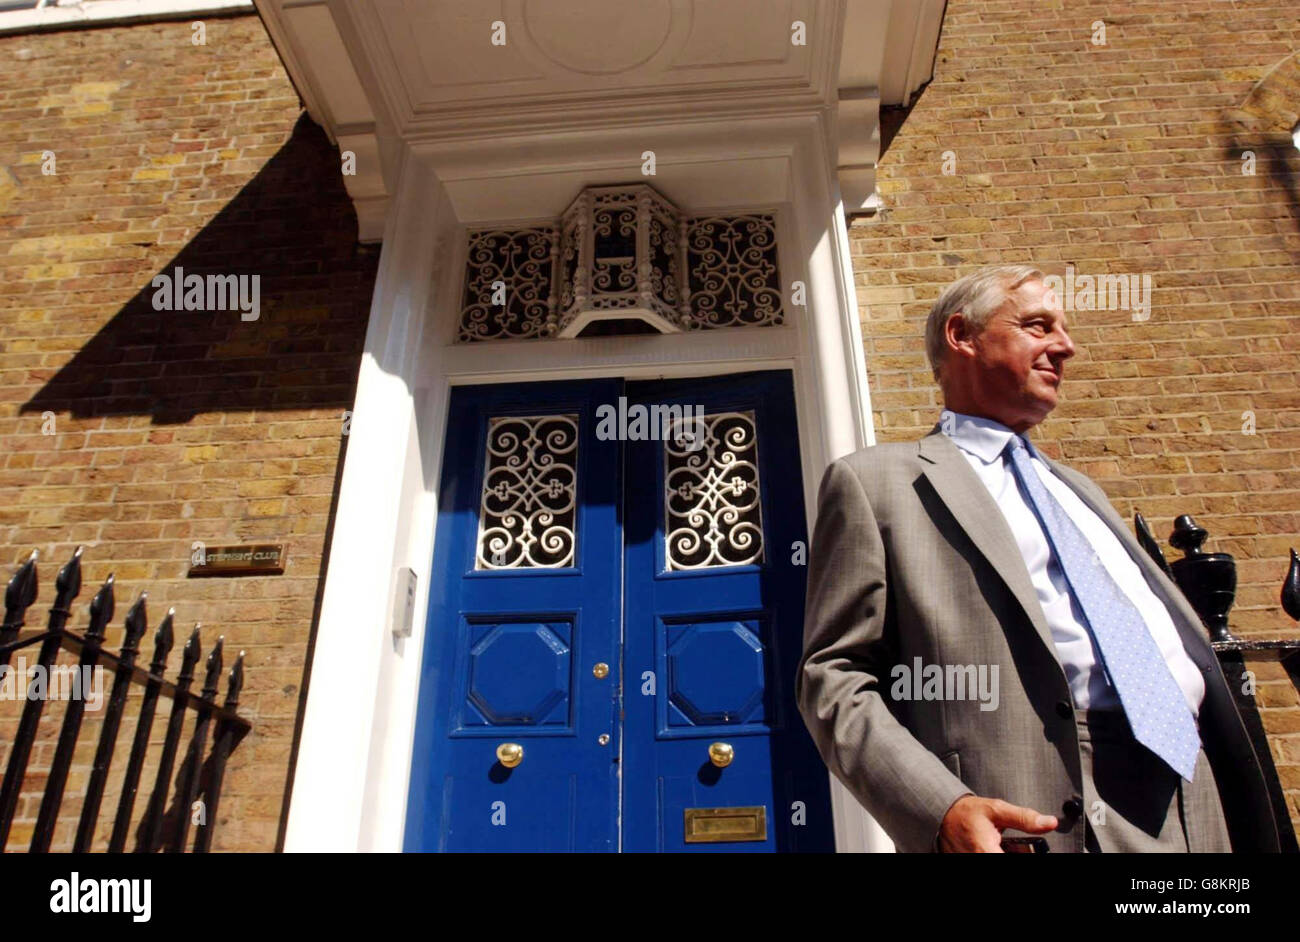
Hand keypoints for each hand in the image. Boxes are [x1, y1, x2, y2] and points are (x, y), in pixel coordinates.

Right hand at [938, 795, 1057, 852]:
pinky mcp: (964, 861)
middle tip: (1009, 845)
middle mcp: (977, 860)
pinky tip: (992, 848)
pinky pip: (986, 860)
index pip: (1011, 860)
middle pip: (1004, 860)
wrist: (942, 814)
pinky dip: (992, 854)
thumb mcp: (997, 809)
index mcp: (986, 851)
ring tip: (998, 845)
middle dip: (1013, 853)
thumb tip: (1049, 823)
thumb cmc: (967, 812)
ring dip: (1002, 853)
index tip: (1025, 850)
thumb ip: (1024, 818)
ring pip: (995, 861)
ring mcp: (969, 861)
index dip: (1023, 855)